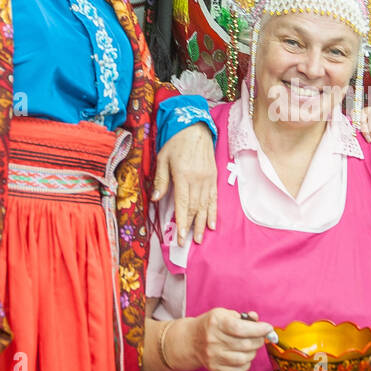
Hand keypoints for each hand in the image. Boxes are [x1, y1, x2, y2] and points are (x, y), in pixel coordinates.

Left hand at [153, 125, 216, 244]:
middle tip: (187, 243)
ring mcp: (207, 179)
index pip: (182, 205)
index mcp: (183, 176)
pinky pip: (213, 198)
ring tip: (200, 238)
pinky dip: (213, 212)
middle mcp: (197, 180)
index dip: (181, 223)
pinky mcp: (213, 177)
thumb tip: (156, 199)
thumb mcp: (162, 159)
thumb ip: (161, 180)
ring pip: (205, 206)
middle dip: (191, 227)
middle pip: (194, 208)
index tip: (179, 237)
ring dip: (202, 223)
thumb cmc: (175, 142)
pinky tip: (212, 223)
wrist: (195, 127)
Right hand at [185, 308, 274, 370]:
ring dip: (253, 352)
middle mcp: (212, 340)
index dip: (258, 329)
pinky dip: (246, 364)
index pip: (240, 328)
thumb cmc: (211, 325)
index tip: (268, 328)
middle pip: (245, 344)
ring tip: (252, 346)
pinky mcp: (214, 368)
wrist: (190, 340)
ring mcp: (213, 356)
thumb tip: (257, 320)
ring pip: (243, 359)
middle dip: (259, 340)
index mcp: (216, 323)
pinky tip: (244, 357)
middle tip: (261, 337)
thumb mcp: (223, 314)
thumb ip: (242, 317)